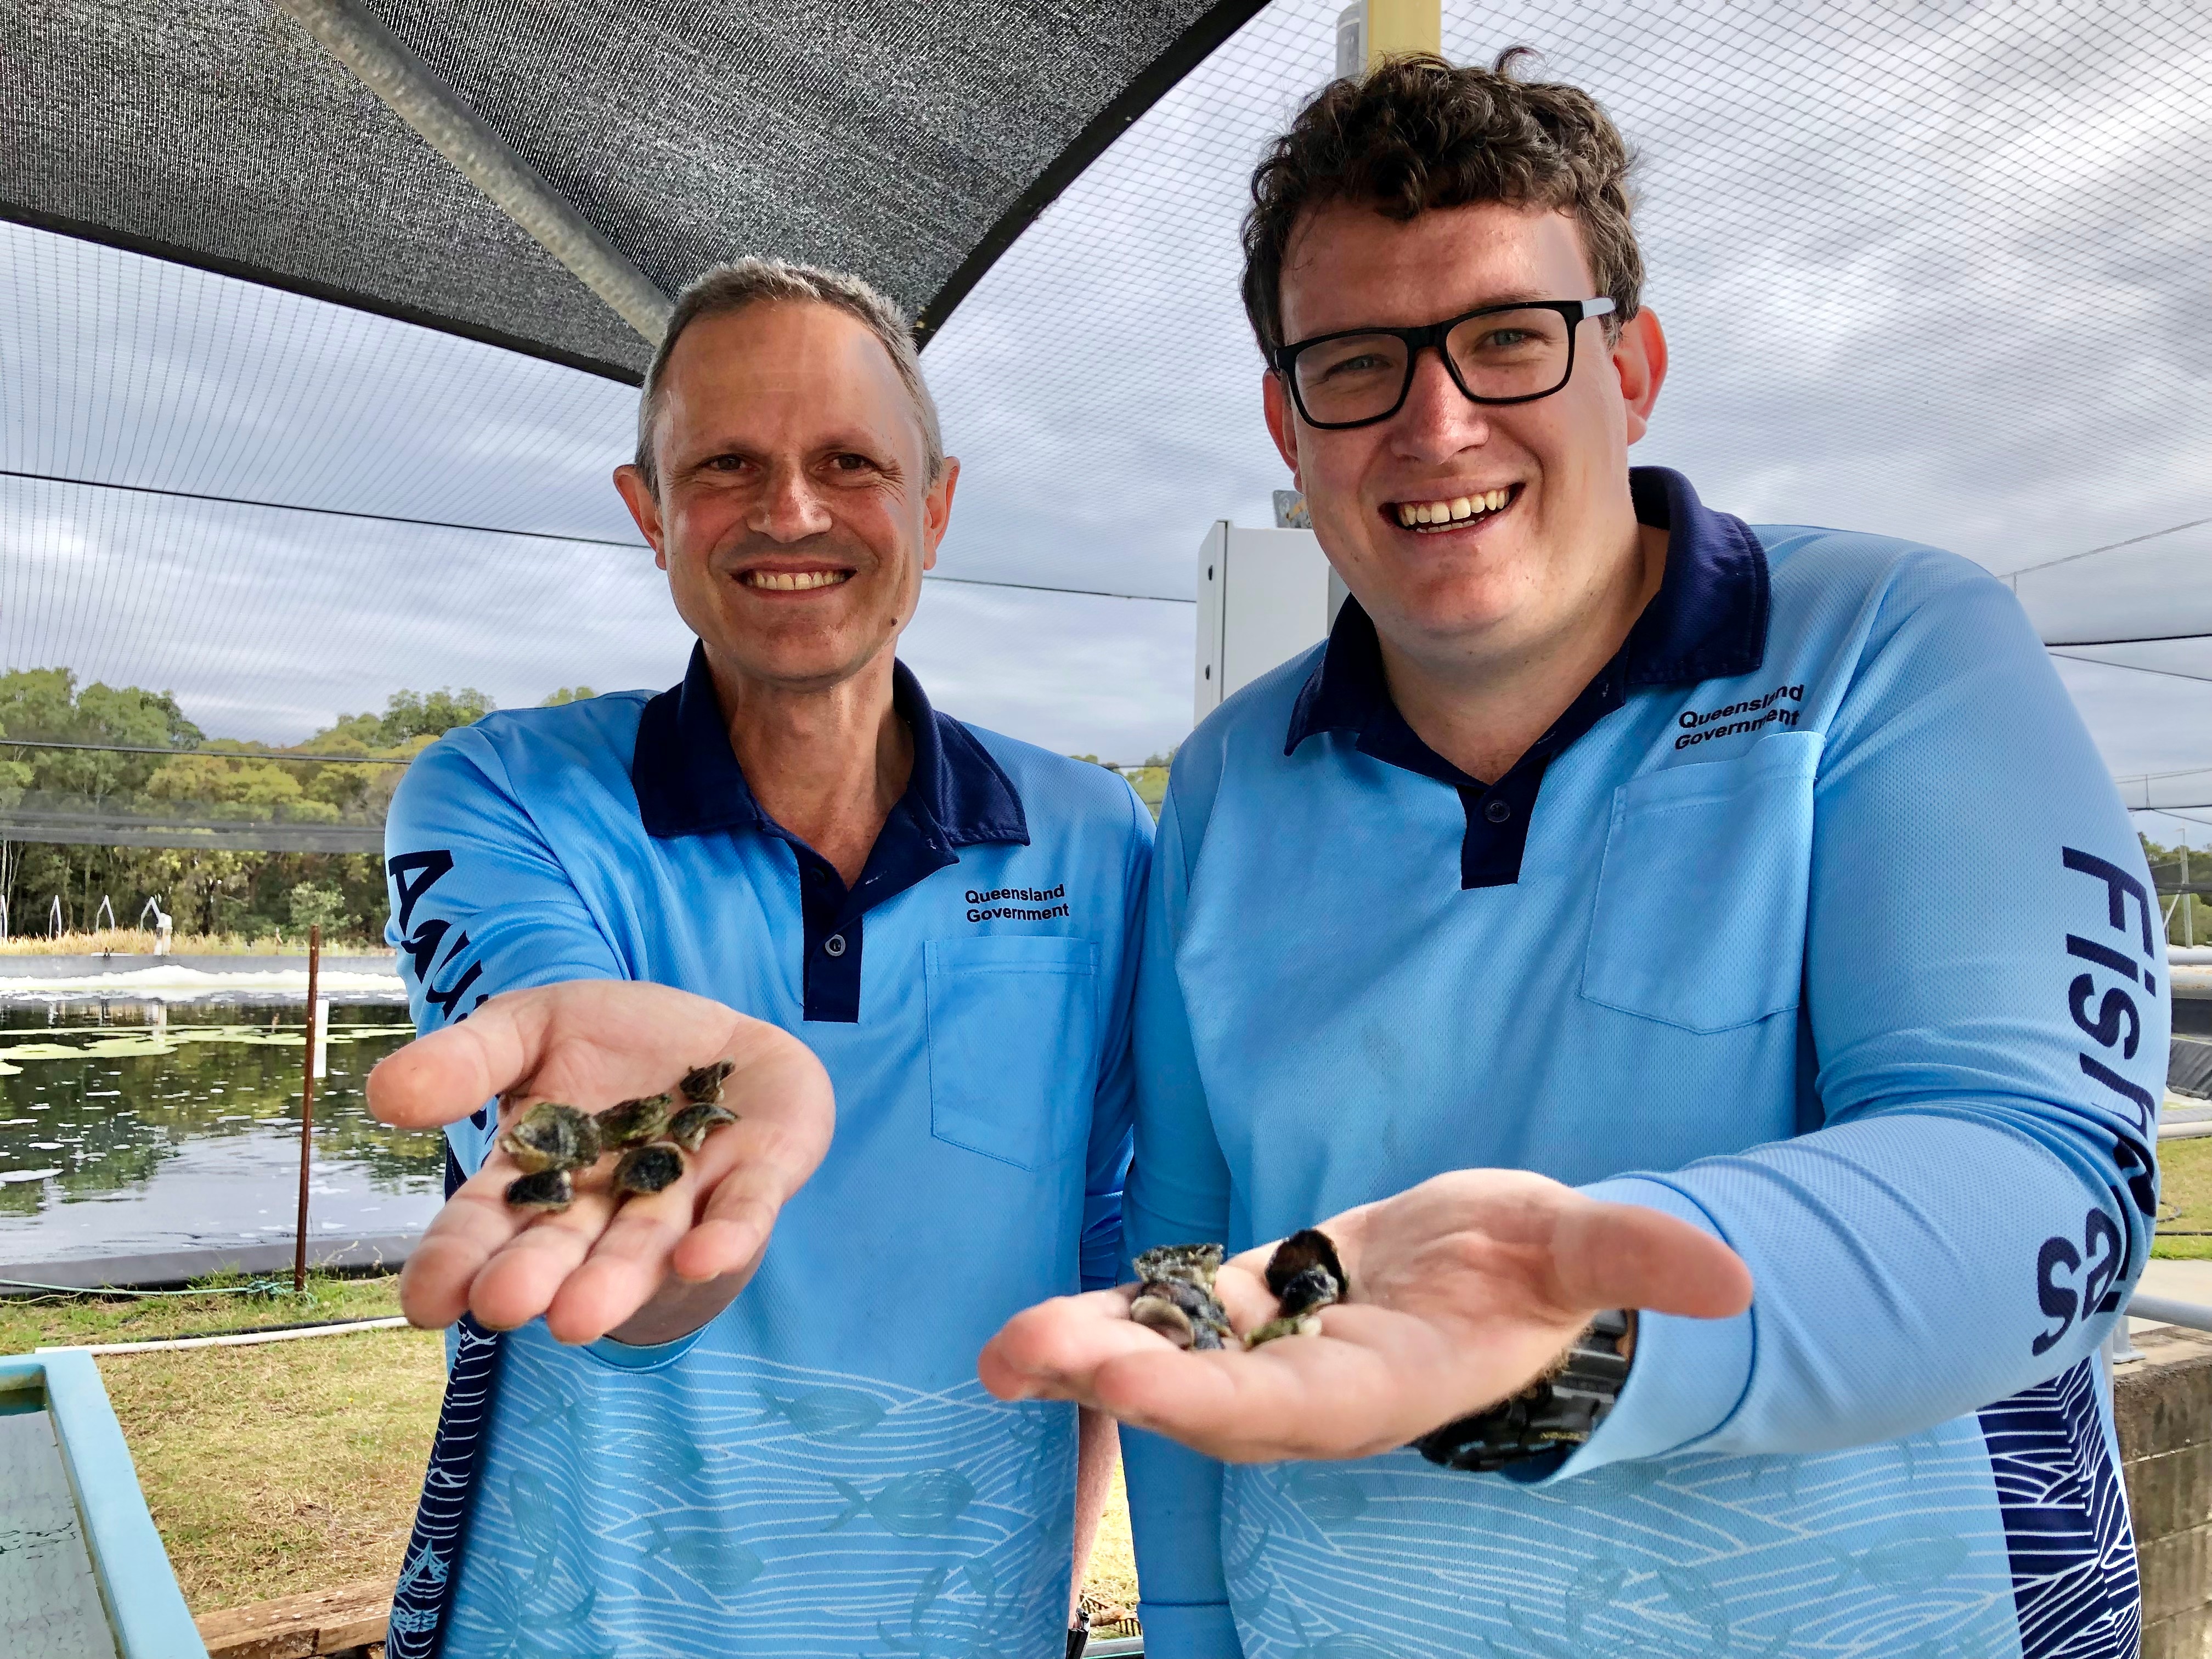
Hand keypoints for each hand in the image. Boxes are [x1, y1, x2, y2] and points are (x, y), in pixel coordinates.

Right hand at [368, 981, 832, 1344]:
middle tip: (506, 1306)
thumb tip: (385, 1095)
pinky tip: (702, 1260)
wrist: (723, 1037)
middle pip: (566, 1246)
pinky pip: (743, 1211)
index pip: (487, 1223)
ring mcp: (686, 1195)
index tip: (424, 1301)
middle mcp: (609, 1203)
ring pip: (647, 1245)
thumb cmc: (615, 1042)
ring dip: (618, 1279)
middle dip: (537, 1276)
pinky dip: (725, 1237)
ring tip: (583, 1316)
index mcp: (541, 1174)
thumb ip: (468, 1061)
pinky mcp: (760, 1176)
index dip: (456, 1260)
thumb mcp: (531, 1027)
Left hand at [978, 1169, 1751, 1462]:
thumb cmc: (1538, 1263)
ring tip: (1001, 1349)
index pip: (1293, 1406)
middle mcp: (1314, 1392)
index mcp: (1387, 1387)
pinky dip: (1101, 1321)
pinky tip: (1033, 1326)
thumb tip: (1728, 1275)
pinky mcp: (1242, 1313)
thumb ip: (1633, 1257)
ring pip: (1169, 1365)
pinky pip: (1163, 1324)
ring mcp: (1269, 1358)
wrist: (1494, 1267)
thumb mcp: (1580, 1243)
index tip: (1131, 1372)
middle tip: (1022, 1356)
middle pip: (1207, 1399)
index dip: (1212, 1394)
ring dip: (1084, 1359)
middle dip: (1117, 1380)